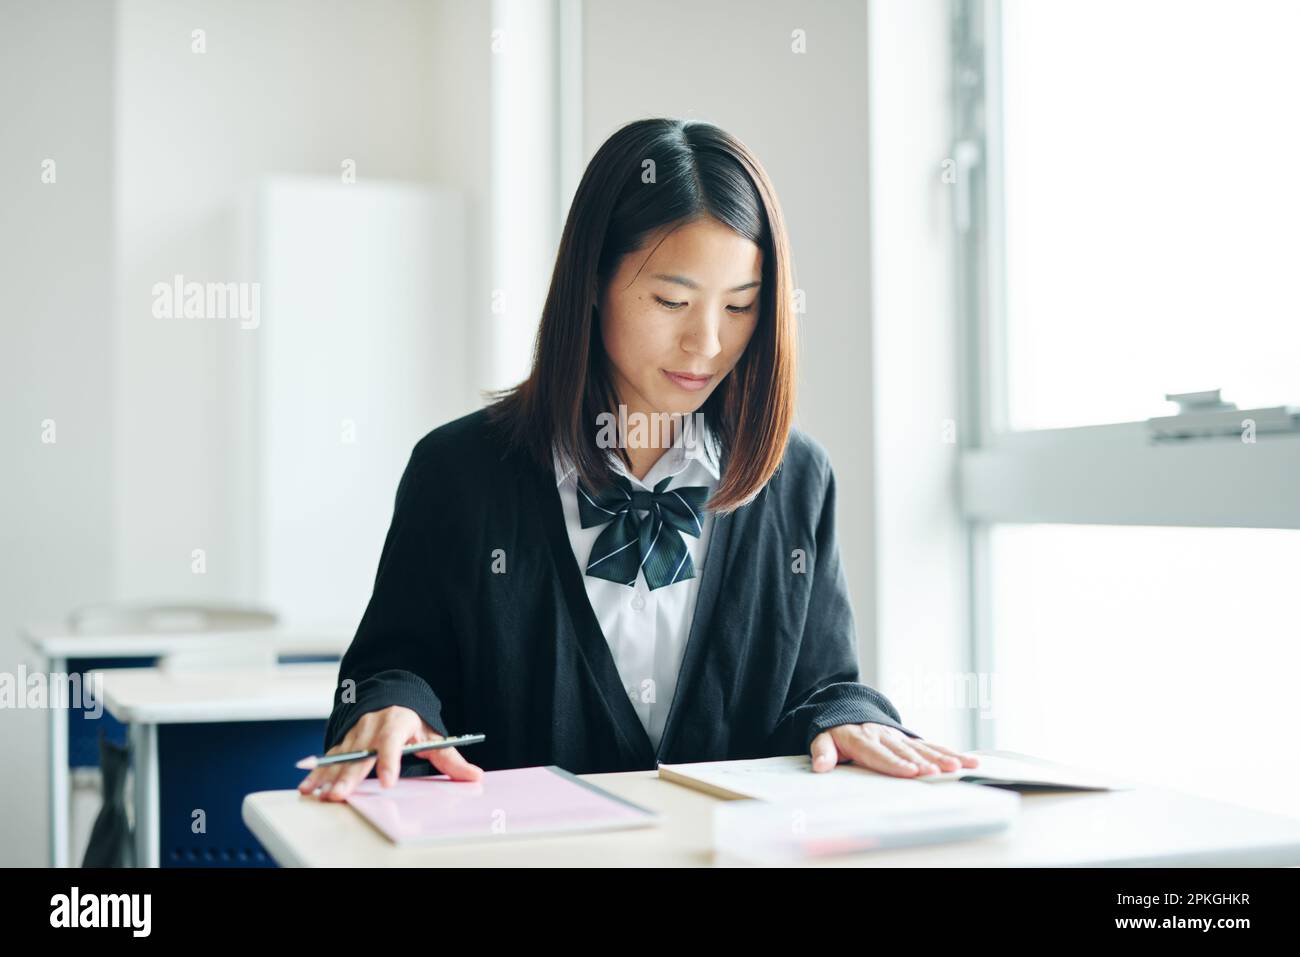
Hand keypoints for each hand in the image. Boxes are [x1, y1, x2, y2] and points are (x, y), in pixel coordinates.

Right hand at [298, 705, 483, 800]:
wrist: (388, 697)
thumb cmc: (413, 721)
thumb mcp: (433, 737)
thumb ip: (451, 759)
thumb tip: (475, 777)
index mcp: (396, 723)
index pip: (392, 743)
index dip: (389, 762)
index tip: (388, 781)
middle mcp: (371, 728)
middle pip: (360, 755)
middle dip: (349, 776)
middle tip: (341, 795)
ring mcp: (354, 734)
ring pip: (340, 758)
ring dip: (328, 777)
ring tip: (320, 795)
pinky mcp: (342, 742)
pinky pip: (328, 759)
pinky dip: (317, 774)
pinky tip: (307, 788)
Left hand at [809, 723, 978, 776]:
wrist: (846, 709)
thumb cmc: (834, 731)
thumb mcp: (822, 738)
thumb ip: (822, 752)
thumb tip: (820, 766)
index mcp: (862, 739)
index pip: (880, 754)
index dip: (896, 764)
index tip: (911, 772)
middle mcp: (884, 736)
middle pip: (906, 752)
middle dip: (924, 762)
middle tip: (939, 771)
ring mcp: (899, 736)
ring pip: (923, 748)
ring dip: (943, 757)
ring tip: (959, 766)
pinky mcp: (909, 738)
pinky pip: (931, 745)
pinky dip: (950, 752)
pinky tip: (967, 761)